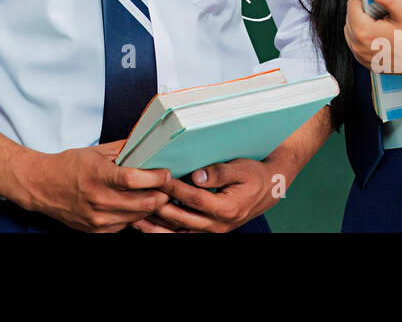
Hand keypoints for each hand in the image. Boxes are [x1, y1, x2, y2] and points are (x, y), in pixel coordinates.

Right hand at [19, 142, 171, 232]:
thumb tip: (147, 144)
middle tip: (168, 187)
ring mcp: (97, 218)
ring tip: (157, 196)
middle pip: (141, 203)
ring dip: (150, 207)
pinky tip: (136, 206)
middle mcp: (98, 199)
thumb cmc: (68, 166)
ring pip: (137, 217)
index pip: (133, 180)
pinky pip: (125, 225)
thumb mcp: (95, 152)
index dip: (155, 178)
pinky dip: (134, 216)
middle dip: (160, 195)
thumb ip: (123, 149)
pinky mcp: (96, 230)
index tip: (166, 173)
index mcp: (98, 175)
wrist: (41, 186)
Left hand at [132, 158, 280, 232]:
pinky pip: (182, 234)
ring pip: (178, 230)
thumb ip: (219, 173)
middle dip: (158, 206)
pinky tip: (148, 224)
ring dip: (156, 225)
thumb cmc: (254, 175)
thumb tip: (197, 176)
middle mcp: (218, 225)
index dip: (173, 188)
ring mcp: (212, 230)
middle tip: (138, 195)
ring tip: (134, 216)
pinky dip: (164, 230)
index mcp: (226, 209)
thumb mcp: (240, 168)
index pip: (193, 198)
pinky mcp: (207, 230)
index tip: (157, 177)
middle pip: (181, 217)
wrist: (268, 189)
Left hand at [345, 0, 401, 75]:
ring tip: (384, 27)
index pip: (352, 5)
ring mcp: (362, 57)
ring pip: (352, 32)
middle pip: (350, 18)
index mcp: (363, 31)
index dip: (366, 1)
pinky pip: (358, 46)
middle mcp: (358, 46)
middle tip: (385, 17)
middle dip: (364, 14)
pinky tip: (383, 39)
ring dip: (363, 26)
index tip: (381, 7)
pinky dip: (366, 39)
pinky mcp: (368, 63)